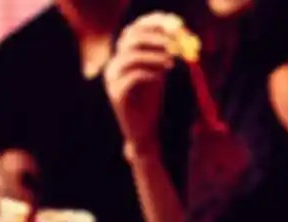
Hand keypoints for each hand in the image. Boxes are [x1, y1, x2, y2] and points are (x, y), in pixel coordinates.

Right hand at [105, 13, 176, 154]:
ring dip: (154, 56)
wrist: (143, 131)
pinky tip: (161, 76)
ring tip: (171, 61)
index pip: (132, 31)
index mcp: (121, 58)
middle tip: (175, 43)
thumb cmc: (150, 102)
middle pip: (130, 40)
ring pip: (130, 56)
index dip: (152, 25)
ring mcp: (112, 81)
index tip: (174, 28)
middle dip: (155, 39)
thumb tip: (175, 35)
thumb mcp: (157, 72)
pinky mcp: (116, 95)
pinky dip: (150, 73)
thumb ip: (161, 54)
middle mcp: (113, 66)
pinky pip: (132, 76)